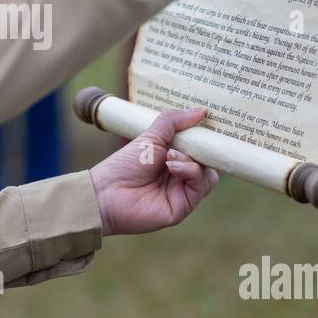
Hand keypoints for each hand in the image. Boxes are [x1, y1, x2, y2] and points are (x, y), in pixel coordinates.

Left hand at [88, 108, 219, 235]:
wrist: (106, 193)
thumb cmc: (124, 165)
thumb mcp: (151, 137)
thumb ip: (174, 122)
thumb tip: (201, 111)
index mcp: (175, 159)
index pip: (201, 148)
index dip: (208, 137)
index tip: (211, 119)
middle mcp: (182, 177)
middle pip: (210, 162)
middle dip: (204, 148)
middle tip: (195, 138)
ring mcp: (183, 192)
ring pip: (209, 174)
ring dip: (192, 160)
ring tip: (170, 156)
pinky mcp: (183, 207)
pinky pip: (200, 186)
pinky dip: (190, 171)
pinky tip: (172, 166)